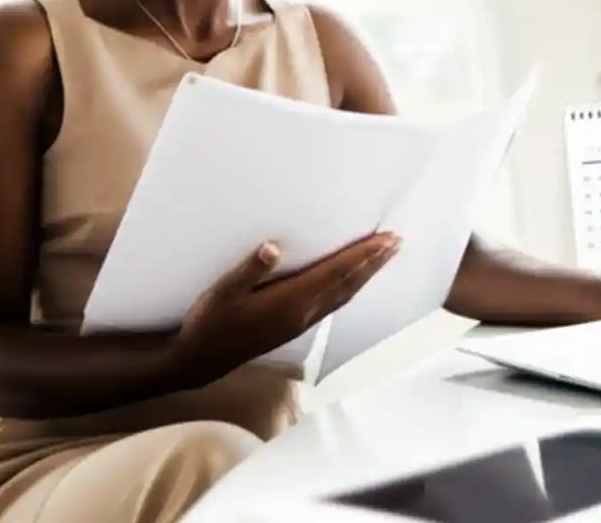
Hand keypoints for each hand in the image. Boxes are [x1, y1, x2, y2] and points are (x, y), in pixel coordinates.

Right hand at [173, 232, 400, 383]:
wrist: (201, 361)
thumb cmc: (209, 323)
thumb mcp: (222, 293)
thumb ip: (249, 271)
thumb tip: (273, 248)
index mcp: (290, 301)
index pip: (335, 273)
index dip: (362, 255)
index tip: (385, 240)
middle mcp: (303, 313)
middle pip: (348, 283)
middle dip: (374, 262)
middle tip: (398, 241)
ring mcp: (302, 322)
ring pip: (345, 295)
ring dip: (367, 274)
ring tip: (386, 256)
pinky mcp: (296, 326)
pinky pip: (335, 303)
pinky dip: (351, 287)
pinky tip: (355, 281)